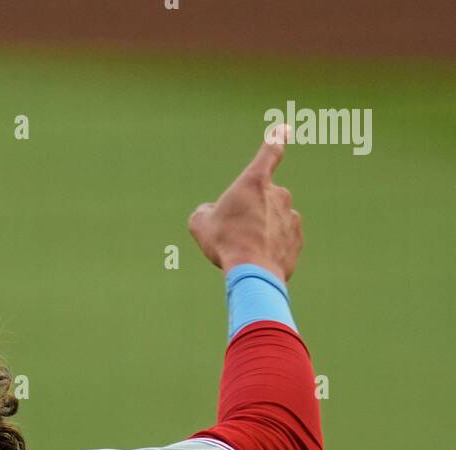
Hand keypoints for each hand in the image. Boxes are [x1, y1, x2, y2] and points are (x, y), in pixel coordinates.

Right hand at [188, 124, 302, 282]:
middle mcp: (279, 194)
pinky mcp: (297, 240)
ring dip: (262, 233)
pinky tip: (258, 261)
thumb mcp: (201, 225)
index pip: (270, 153)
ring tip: (246, 252)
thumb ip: (205, 212)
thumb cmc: (225, 243)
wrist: (252, 272)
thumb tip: (209, 213)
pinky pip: (283, 241)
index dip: (276, 139)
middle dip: (253, 214)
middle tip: (237, 235)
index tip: (285, 129)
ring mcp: (291, 217)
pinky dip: (271, 249)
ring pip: (274, 221)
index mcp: (255, 181)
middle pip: (264, 200)